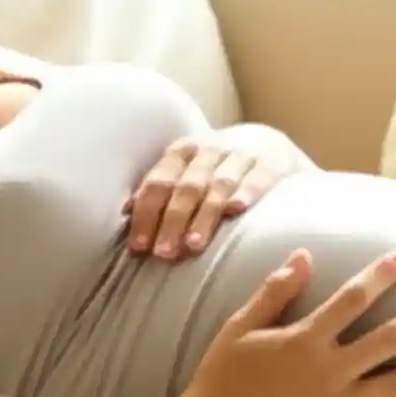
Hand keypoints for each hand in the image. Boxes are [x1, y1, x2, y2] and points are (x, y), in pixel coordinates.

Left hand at [124, 129, 287, 260]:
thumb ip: (158, 190)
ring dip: (204, 215)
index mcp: (181, 152)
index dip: (147, 215)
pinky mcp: (271, 161)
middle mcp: (208, 150)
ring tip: (194, 245)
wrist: (268, 142)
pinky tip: (237, 209)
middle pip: (186, 187)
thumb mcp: (184, 170)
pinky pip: (258, 176)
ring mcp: (240, 154)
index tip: (139, 247)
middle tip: (164, 254)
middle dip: (173, 221)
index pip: (158, 183)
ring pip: (219, 185)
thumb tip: (124, 211)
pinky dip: (247, 191)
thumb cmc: (216, 168)